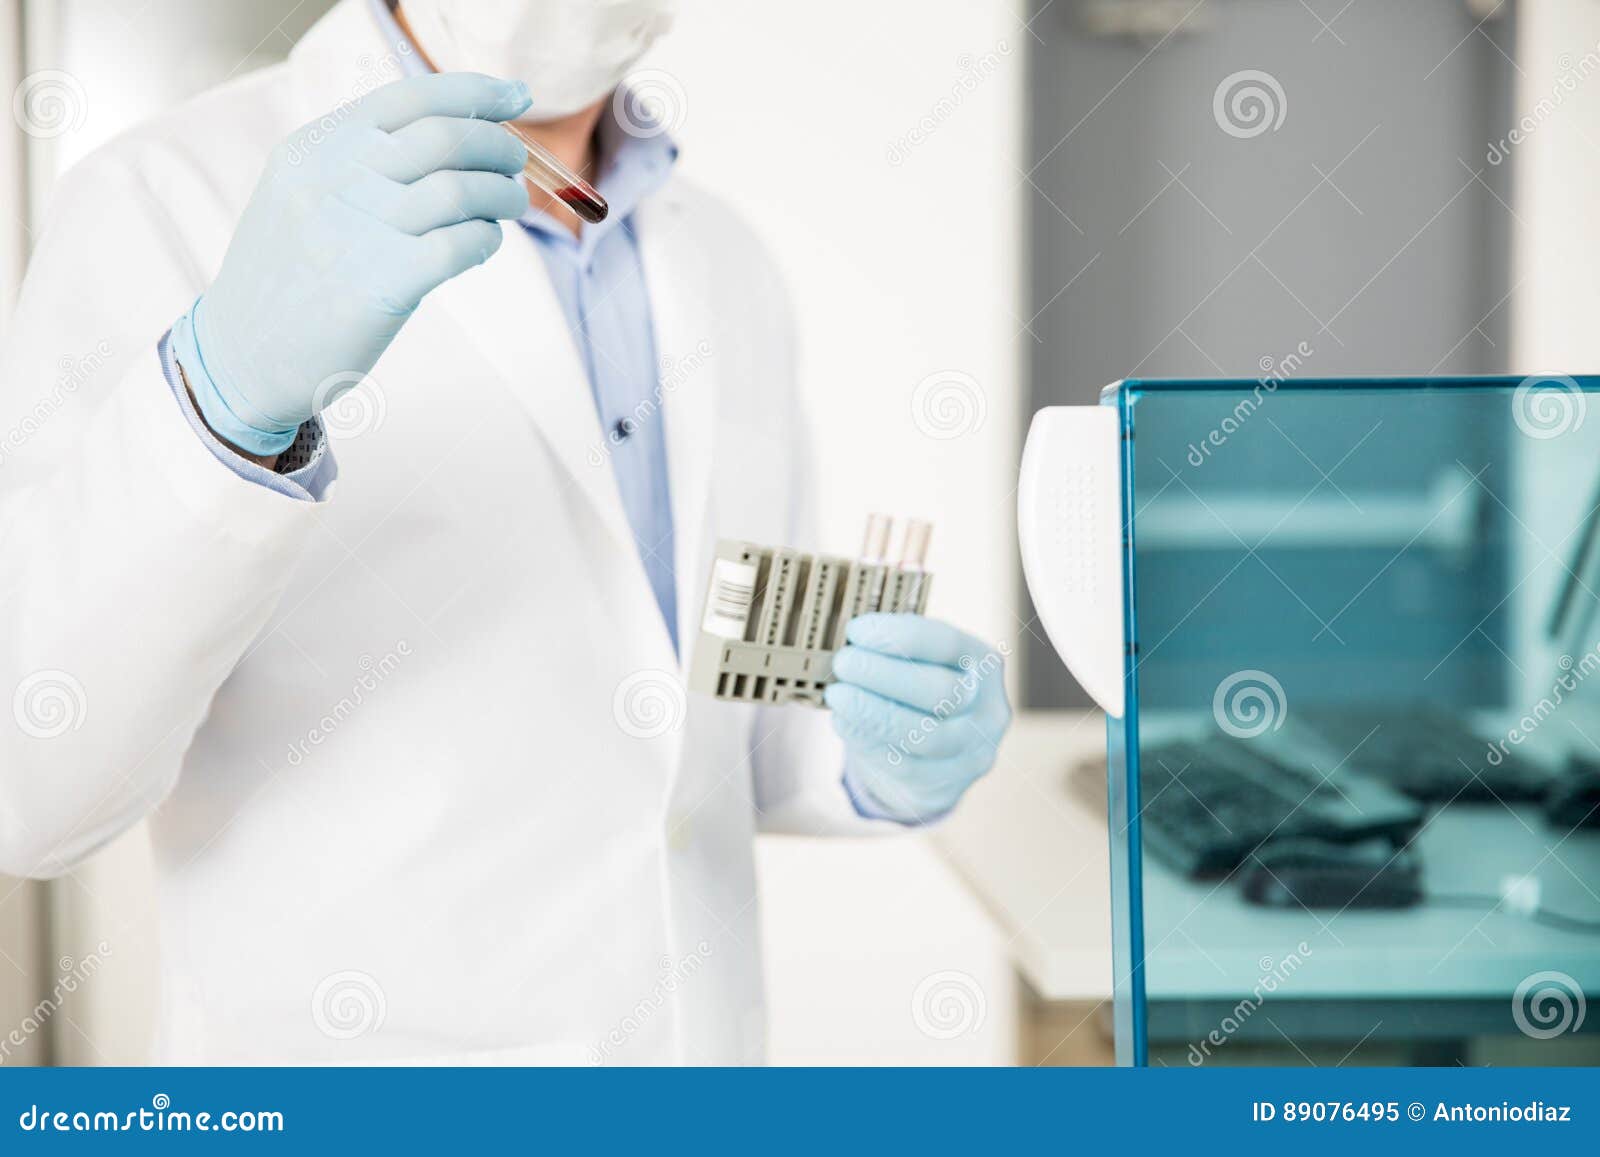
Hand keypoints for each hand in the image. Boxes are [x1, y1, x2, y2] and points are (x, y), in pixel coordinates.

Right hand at [171, 73, 532, 454]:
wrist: (243, 356)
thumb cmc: (289, 277)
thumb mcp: (302, 196)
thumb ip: (361, 161)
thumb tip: (459, 132)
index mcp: (314, 148)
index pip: (408, 97)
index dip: (474, 93)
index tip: (515, 98)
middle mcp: (332, 179)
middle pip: (445, 136)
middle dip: (498, 146)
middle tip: (516, 165)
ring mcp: (356, 230)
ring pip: (460, 189)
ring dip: (502, 195)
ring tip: (510, 206)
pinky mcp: (382, 283)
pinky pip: (461, 243)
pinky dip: (486, 239)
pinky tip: (483, 244)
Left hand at [825, 613, 1012, 823]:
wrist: (934, 758)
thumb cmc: (920, 696)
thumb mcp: (921, 664)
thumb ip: (896, 652)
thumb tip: (853, 643)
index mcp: (983, 663)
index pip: (947, 643)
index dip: (898, 635)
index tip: (857, 631)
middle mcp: (987, 708)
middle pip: (941, 691)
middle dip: (884, 674)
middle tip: (844, 663)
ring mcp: (972, 751)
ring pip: (924, 734)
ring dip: (872, 711)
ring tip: (838, 694)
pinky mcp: (946, 785)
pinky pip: (904, 765)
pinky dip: (867, 739)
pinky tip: (844, 722)